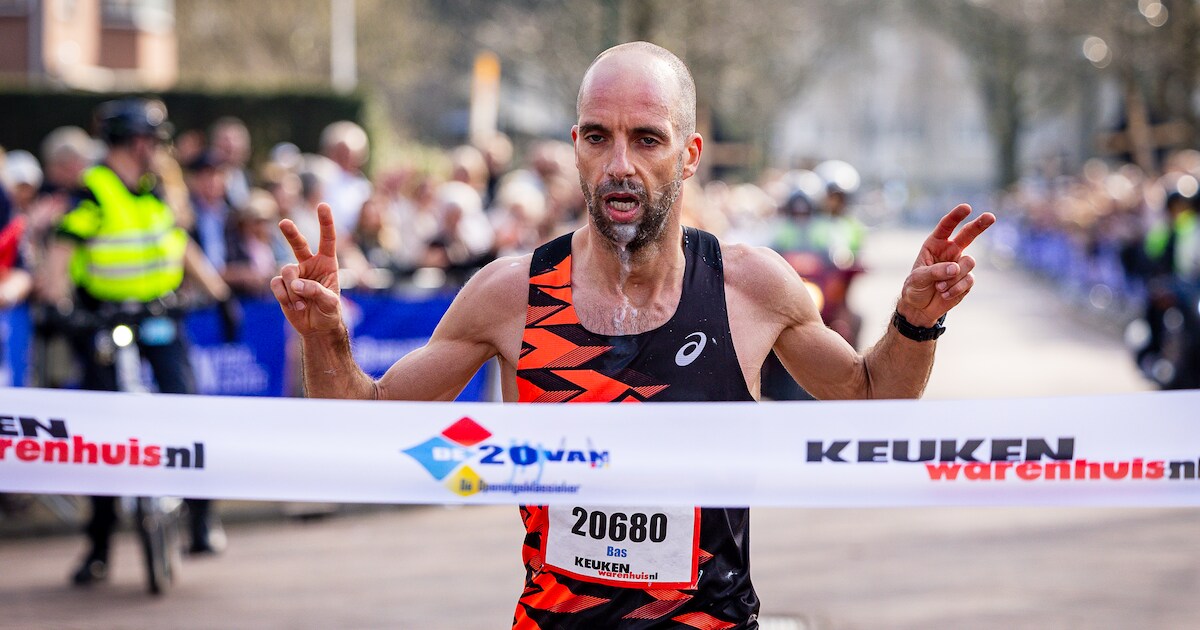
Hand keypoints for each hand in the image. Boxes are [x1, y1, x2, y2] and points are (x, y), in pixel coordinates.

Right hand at [270, 203, 342, 336]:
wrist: (316, 327)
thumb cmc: (329, 312)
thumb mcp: (330, 303)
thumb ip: (317, 292)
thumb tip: (297, 284)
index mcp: (327, 263)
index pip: (327, 240)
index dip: (325, 223)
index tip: (323, 206)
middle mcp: (310, 264)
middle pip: (298, 244)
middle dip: (290, 233)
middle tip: (284, 223)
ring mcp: (295, 274)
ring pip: (286, 271)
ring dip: (292, 289)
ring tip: (301, 304)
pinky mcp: (282, 285)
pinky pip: (277, 284)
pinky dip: (284, 296)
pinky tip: (293, 306)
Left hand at [898, 204, 995, 326]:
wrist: (920, 307)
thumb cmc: (915, 287)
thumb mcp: (918, 278)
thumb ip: (935, 271)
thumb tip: (955, 268)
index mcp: (935, 244)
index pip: (946, 227)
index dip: (956, 216)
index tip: (966, 208)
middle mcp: (950, 251)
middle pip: (968, 234)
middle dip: (979, 225)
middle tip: (990, 217)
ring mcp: (960, 265)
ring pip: (969, 262)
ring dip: (954, 276)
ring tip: (939, 287)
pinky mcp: (966, 280)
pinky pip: (968, 280)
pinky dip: (956, 288)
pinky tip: (945, 294)